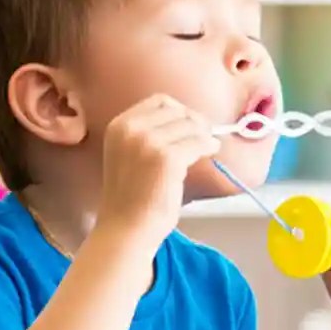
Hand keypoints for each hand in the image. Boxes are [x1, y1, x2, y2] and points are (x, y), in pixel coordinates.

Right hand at [96, 94, 218, 245]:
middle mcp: (131, 129)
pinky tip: (211, 152)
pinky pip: (199, 142)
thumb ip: (149, 135)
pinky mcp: (168, 158)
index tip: (189, 123)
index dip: (179, 110)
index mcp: (119, 126)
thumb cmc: (132, 198)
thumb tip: (191, 121)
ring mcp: (149, 142)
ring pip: (191, 126)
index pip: (159, 101)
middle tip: (204, 135)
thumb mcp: (129, 154)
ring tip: (208, 146)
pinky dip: (209, 145)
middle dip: (194, 121)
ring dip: (204, 135)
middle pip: (177, 110)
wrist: (126, 228)